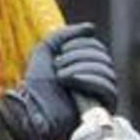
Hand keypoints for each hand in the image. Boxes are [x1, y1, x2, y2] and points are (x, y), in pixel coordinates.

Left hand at [5, 24, 117, 139]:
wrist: (32, 111)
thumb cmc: (37, 84)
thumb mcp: (47, 49)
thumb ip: (66, 34)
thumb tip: (92, 28)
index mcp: (85, 67)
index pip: (97, 48)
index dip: (81, 44)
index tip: (60, 52)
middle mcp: (97, 80)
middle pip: (103, 58)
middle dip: (78, 56)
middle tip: (57, 66)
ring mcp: (102, 96)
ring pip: (105, 71)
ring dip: (79, 68)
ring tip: (60, 76)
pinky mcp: (103, 110)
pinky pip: (108, 88)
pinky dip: (88, 80)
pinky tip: (71, 82)